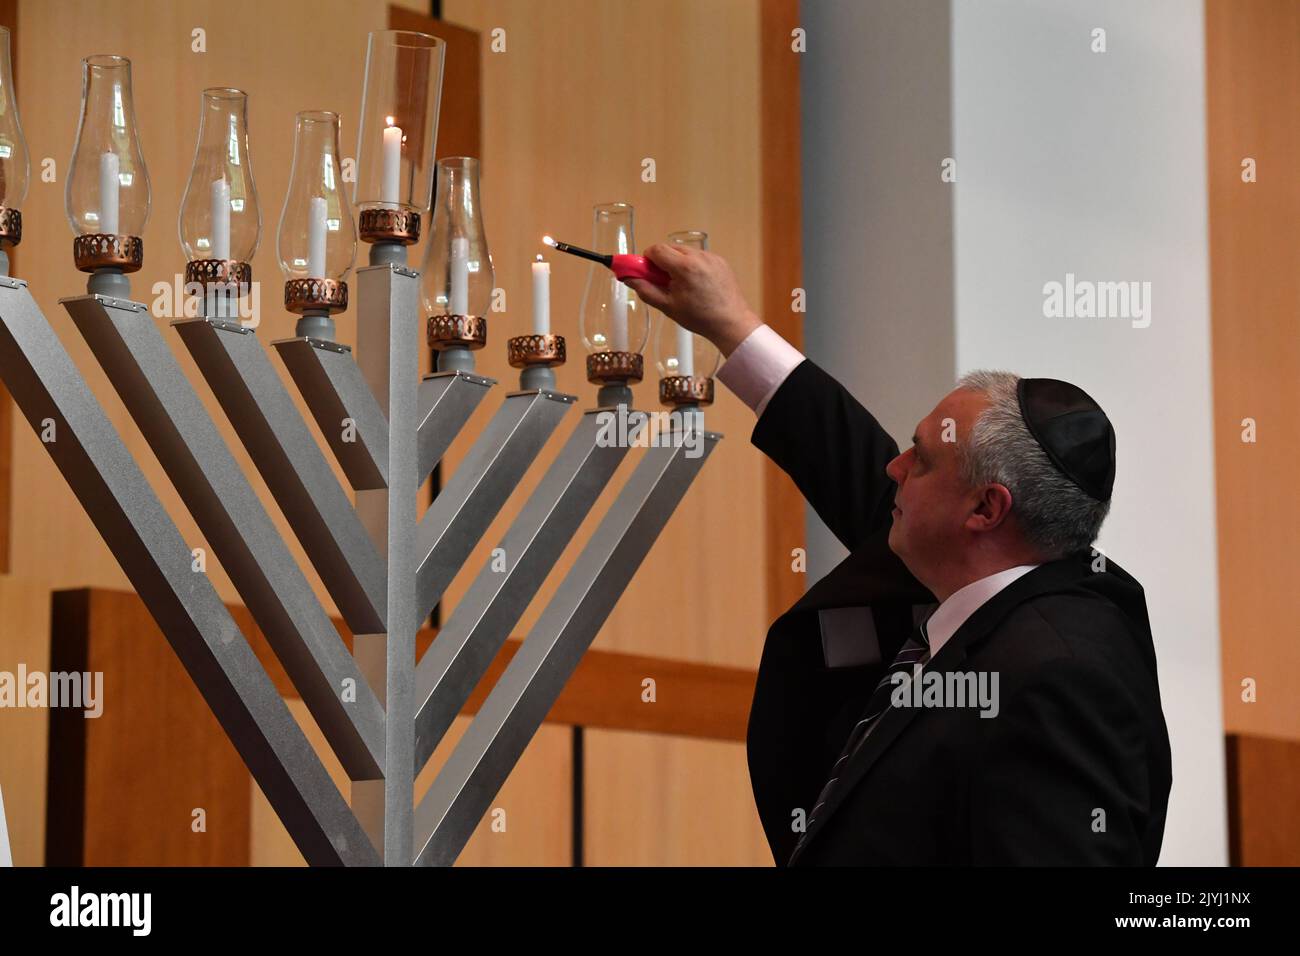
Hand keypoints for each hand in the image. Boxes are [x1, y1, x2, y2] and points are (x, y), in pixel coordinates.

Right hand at [623, 243, 761, 355]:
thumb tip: (628, 278)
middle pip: (669, 248)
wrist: (731, 322)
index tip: (647, 273)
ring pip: (684, 251)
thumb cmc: (700, 318)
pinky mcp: (720, 261)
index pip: (656, 249)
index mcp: (684, 267)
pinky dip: (692, 265)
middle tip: (663, 282)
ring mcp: (711, 257)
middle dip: (662, 261)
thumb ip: (645, 290)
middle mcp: (699, 256)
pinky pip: (698, 256)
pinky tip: (696, 284)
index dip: (647, 260)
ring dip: (676, 262)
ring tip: (682, 285)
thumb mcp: (667, 306)